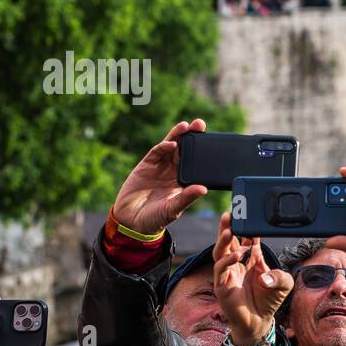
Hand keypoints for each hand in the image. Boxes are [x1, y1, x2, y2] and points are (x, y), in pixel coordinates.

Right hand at [112, 119, 208, 235]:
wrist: (131, 221)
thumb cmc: (156, 218)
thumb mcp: (173, 208)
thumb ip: (186, 198)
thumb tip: (203, 189)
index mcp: (184, 182)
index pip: (196, 163)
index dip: (203, 151)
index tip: (214, 141)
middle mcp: (173, 172)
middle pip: (185, 150)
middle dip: (192, 137)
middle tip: (201, 124)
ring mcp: (160, 167)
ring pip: (171, 148)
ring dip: (178, 136)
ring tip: (186, 126)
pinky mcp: (146, 166)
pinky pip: (156, 153)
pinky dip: (163, 147)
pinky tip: (171, 143)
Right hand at [213, 212, 293, 345]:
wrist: (260, 322)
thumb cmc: (270, 301)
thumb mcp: (283, 283)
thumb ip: (280, 274)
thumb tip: (265, 272)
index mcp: (251, 259)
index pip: (246, 238)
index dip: (246, 227)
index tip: (246, 213)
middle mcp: (237, 264)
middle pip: (228, 241)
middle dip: (227, 227)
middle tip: (229, 214)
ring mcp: (227, 275)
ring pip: (220, 253)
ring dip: (223, 241)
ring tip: (229, 231)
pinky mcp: (222, 287)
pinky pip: (220, 271)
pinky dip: (227, 262)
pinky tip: (236, 255)